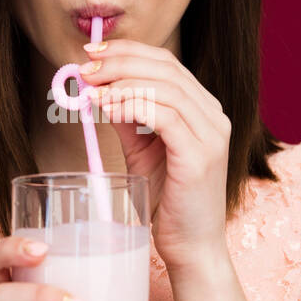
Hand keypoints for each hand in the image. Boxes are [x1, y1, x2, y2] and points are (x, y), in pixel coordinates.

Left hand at [79, 39, 230, 273]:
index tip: (92, 54)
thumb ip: (127, 120)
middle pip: (166, 69)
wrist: (191, 247)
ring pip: (165, 88)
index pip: (167, 64)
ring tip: (90, 88)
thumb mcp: (142, 152)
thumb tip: (99, 91)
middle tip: (85, 67)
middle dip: (120, 62)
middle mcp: (214, 117)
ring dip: (121, 82)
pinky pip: (165, 117)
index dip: (128, 52)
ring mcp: (212, 136)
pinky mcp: (200, 157)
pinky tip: (106, 108)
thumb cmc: (168, 202)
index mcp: (204, 110)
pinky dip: (132, 106)